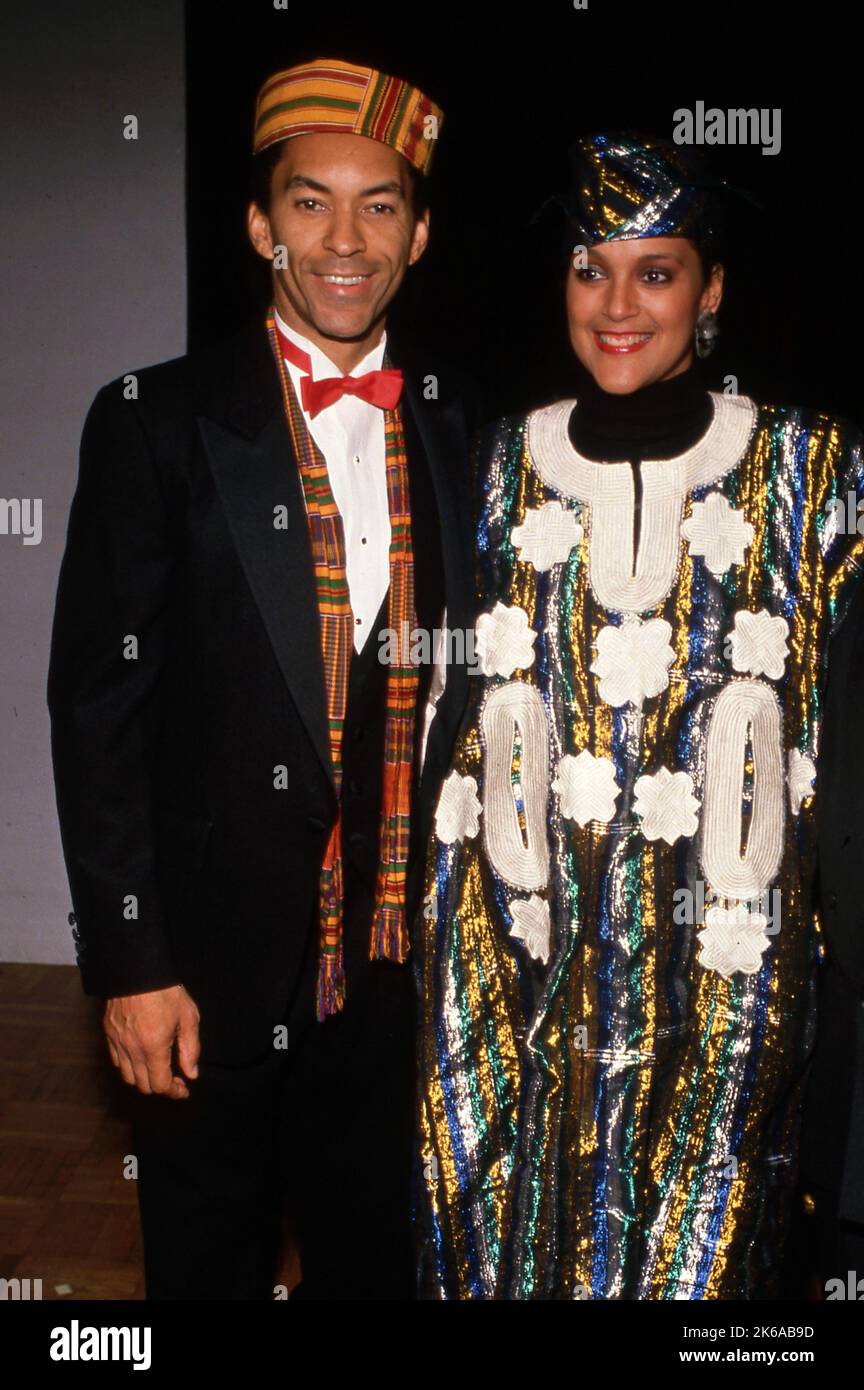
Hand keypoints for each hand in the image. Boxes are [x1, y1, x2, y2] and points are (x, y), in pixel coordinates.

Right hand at [103, 984, 199, 1098]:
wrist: (138, 969)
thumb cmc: (166, 992)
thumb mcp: (188, 1018)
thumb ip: (190, 1049)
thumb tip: (191, 1074)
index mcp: (153, 1047)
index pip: (160, 1085)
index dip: (174, 1091)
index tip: (184, 1088)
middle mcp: (132, 1050)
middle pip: (143, 1086)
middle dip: (160, 1086)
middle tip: (174, 1078)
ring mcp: (117, 1042)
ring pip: (127, 1076)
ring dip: (143, 1078)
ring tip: (157, 1067)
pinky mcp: (108, 1034)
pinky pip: (116, 1060)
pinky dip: (128, 1065)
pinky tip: (141, 1055)